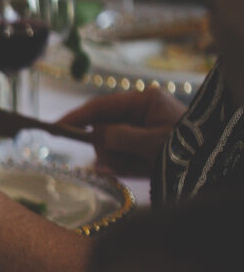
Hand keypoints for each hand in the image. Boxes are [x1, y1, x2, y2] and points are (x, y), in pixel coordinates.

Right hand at [57, 86, 185, 176]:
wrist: (217, 167)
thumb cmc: (189, 149)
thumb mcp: (151, 142)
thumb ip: (118, 137)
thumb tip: (95, 136)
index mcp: (144, 101)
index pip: (100, 106)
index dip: (76, 117)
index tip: (53, 128)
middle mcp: (143, 113)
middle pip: (104, 128)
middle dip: (105, 147)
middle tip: (114, 162)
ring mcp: (145, 130)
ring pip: (113, 145)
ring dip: (118, 160)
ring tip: (135, 168)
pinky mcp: (148, 147)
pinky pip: (125, 156)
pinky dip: (125, 166)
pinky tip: (134, 170)